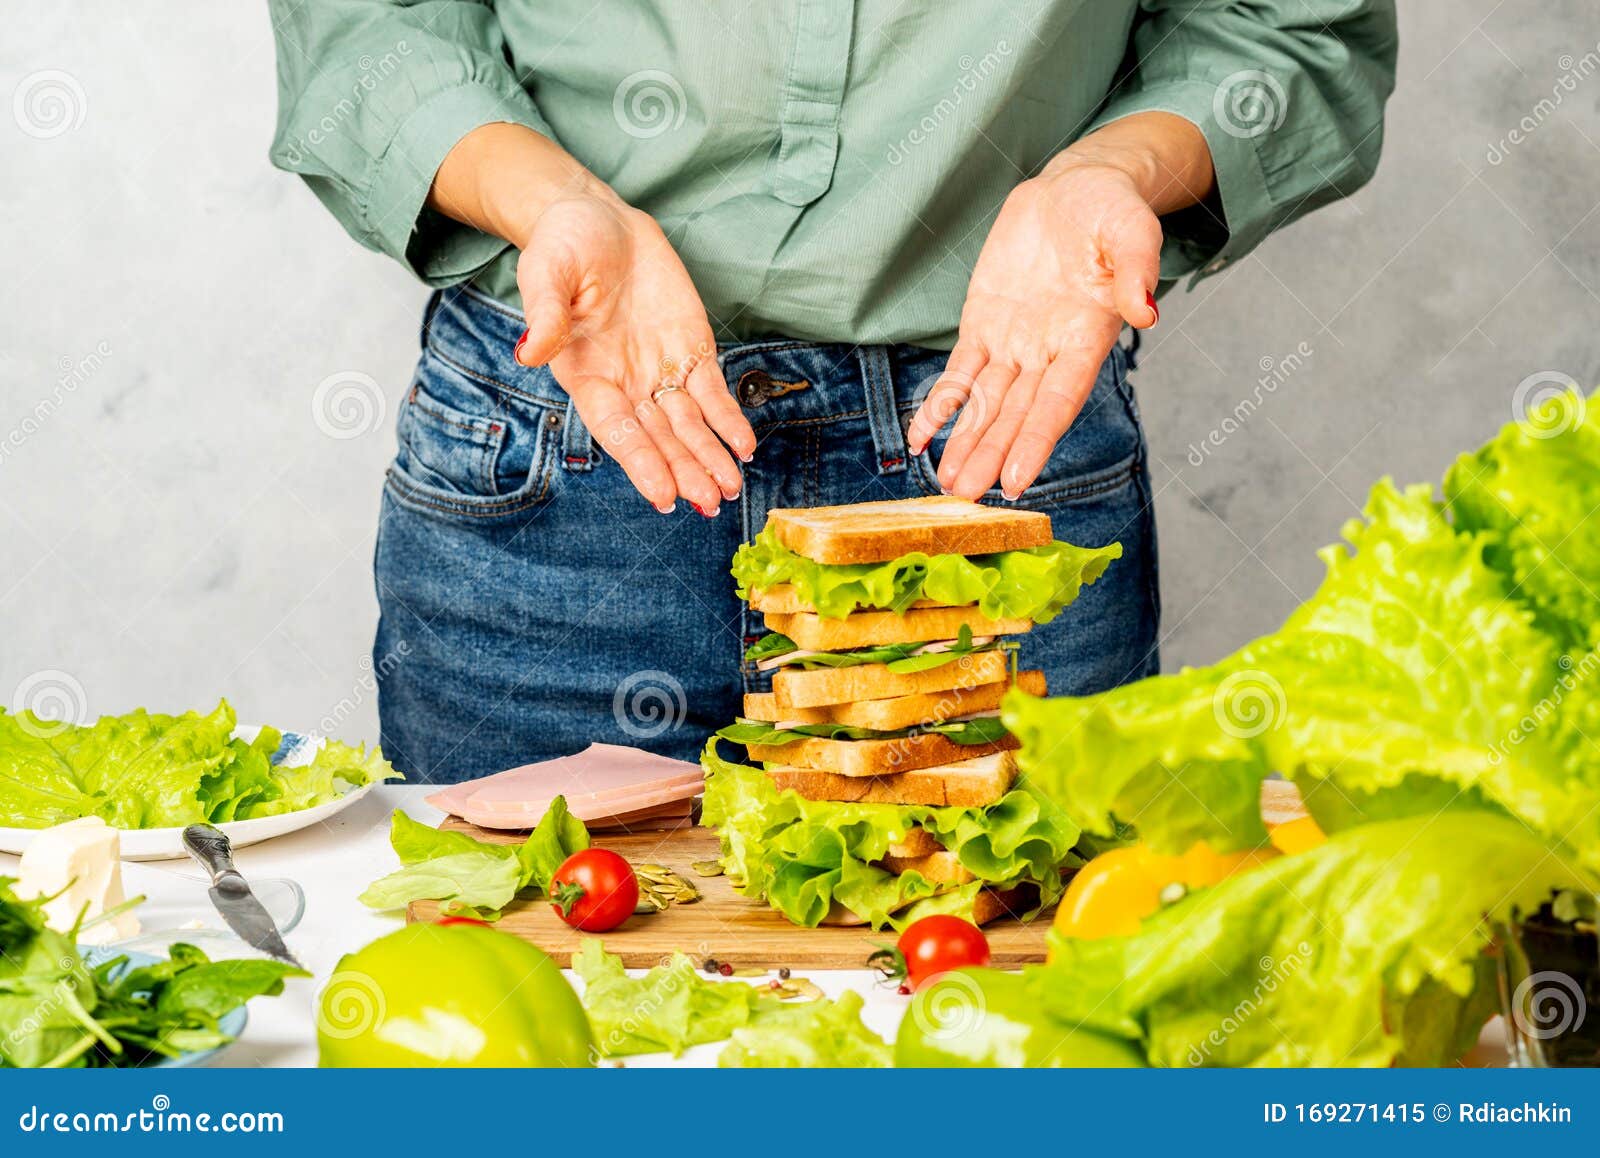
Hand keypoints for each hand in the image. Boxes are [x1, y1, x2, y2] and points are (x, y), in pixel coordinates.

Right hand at [514, 193, 753, 514]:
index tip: (663, 494)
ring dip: (709, 457)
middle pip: (658, 437)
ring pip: (689, 425)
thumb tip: (529, 351)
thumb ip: (545, 313)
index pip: (616, 429)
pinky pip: (713, 393)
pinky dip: (729, 420)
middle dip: (684, 470)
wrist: (599, 217)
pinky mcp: (691, 349)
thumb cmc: (563, 244)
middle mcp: (625, 383)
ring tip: (730, 488)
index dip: (641, 462)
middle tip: (709, 502)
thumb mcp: (545, 270)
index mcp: (586, 375)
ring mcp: (660, 370)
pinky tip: (744, 447)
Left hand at [909, 114, 1212, 500]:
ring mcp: (1013, 345)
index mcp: (1086, 339)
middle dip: (990, 455)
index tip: (1017, 480)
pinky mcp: (982, 327)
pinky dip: (939, 405)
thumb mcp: (1132, 230)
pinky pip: (958, 375)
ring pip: (985, 406)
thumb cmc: (1112, 211)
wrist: (1075, 190)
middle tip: (966, 497)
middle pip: (1016, 416)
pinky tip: (920, 438)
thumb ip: (1137, 270)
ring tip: (947, 483)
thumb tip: (1146, 310)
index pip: (1058, 402)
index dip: (1036, 441)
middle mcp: (1048, 354)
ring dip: (966, 443)